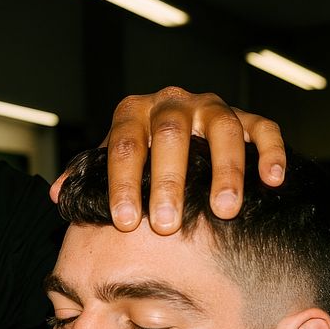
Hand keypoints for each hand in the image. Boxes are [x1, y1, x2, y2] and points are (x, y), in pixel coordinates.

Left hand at [50, 86, 286, 233]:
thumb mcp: (107, 163)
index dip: (122, 183)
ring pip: (221, 130)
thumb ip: (85, 177)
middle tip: (167, 225)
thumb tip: (57, 195)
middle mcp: (172, 103)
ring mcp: (211, 107)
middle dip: (169, 182)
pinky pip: (263, 128)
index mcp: (133, 113)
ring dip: (225, 171)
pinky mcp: (246, 117)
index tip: (125, 221)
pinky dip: (269, 152)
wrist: (173, 132)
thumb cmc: (137, 158)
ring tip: (225, 211)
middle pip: (171, 134)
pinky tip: (272, 182)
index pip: (123, 145)